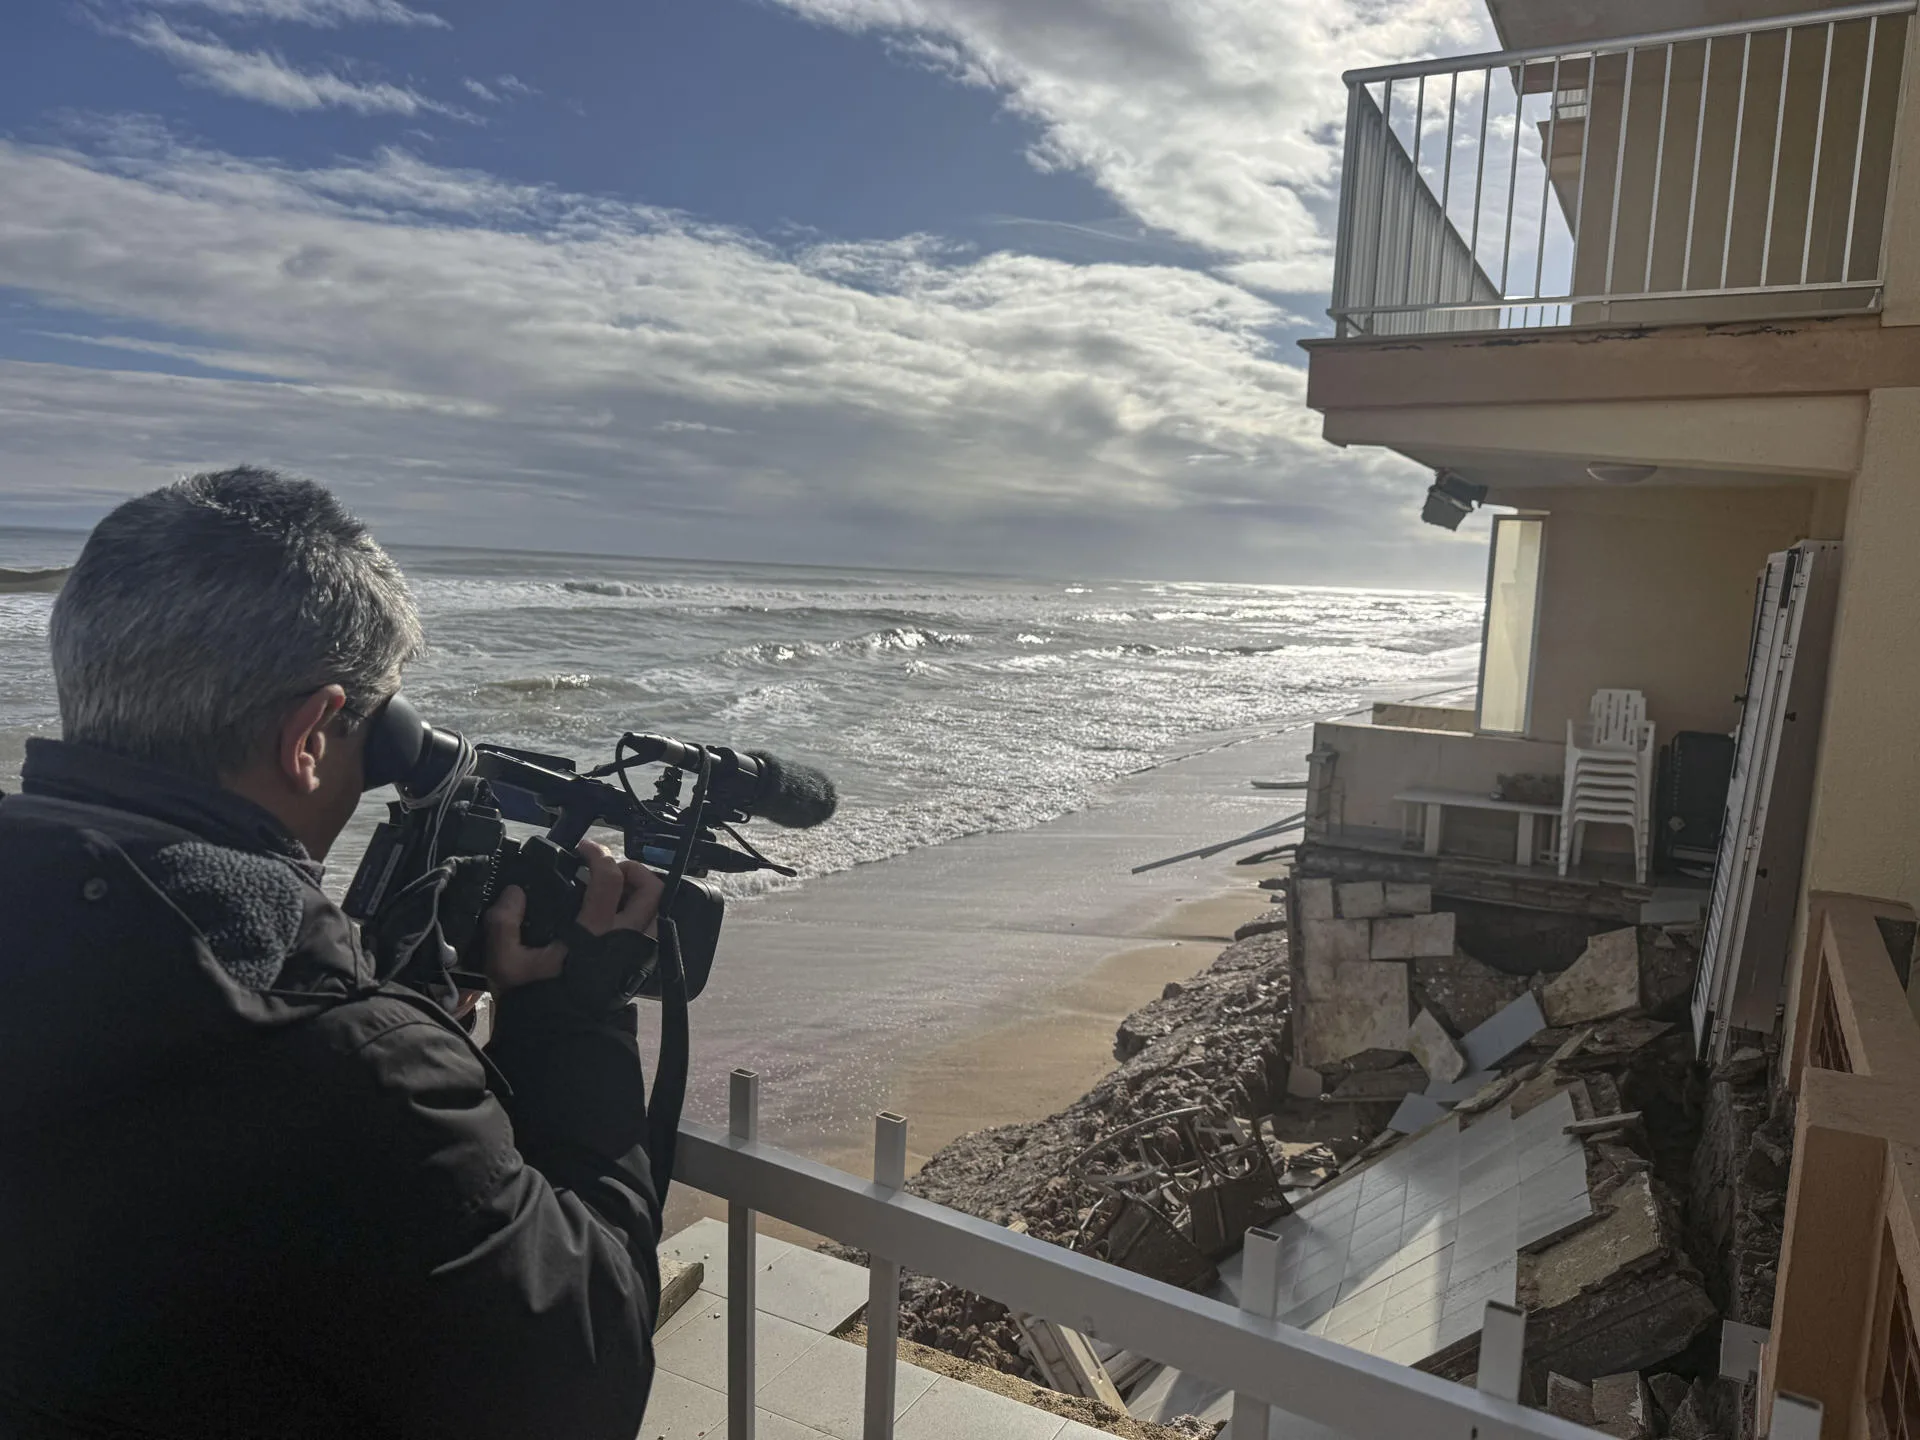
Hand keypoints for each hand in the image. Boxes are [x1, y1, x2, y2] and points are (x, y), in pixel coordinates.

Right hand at [482, 838, 664, 992]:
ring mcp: (635, 955)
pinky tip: (612, 921)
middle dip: (635, 870)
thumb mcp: (506, 962)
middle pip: (652, 891)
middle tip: (610, 870)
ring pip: (657, 913)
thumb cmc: (533, 1002)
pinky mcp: (636, 969)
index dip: (598, 854)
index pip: (610, 879)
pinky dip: (637, 918)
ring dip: (640, 895)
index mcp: (594, 933)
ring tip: (614, 894)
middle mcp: (623, 940)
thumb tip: (514, 893)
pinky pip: (649, 933)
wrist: (556, 1043)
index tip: (582, 850)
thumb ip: (505, 922)